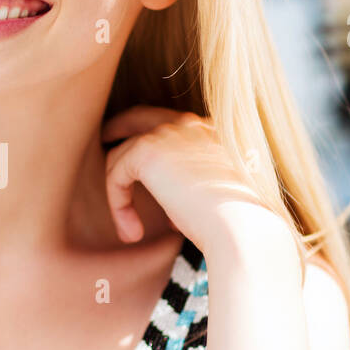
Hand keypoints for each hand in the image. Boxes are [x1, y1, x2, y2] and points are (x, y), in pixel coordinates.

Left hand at [100, 105, 284, 256]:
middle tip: (105, 142)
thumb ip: (193, 195)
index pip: (173, 125)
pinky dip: (118, 204)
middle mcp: (192, 124)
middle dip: (119, 127)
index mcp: (215, 131)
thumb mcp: (218, 201)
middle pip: (141, 118)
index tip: (146, 176)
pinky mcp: (148, 151)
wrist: (244, 226)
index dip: (154, 145)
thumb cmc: (240, 225)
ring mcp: (170, 133)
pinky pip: (116, 174)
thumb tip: (171, 215)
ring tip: (130, 231)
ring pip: (124, 155)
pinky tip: (131, 232)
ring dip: (120, 195)